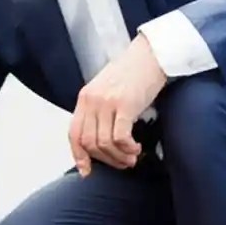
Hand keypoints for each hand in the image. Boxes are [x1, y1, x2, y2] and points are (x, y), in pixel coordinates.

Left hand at [69, 35, 167, 175]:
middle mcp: (91, 101)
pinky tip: (136, 148)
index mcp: (84, 98)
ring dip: (119, 156)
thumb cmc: (133, 72)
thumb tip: (101, 140)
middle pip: (89, 142)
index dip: (79, 156)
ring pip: (104, 143)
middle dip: (106, 160)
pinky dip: (127, 148)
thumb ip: (99, 110)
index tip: (88, 171)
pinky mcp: (125, 104)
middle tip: (122, 163)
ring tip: (132, 157)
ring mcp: (106, 102)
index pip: (74, 134)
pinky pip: (120, 137)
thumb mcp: (107, 90)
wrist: (151, 53)